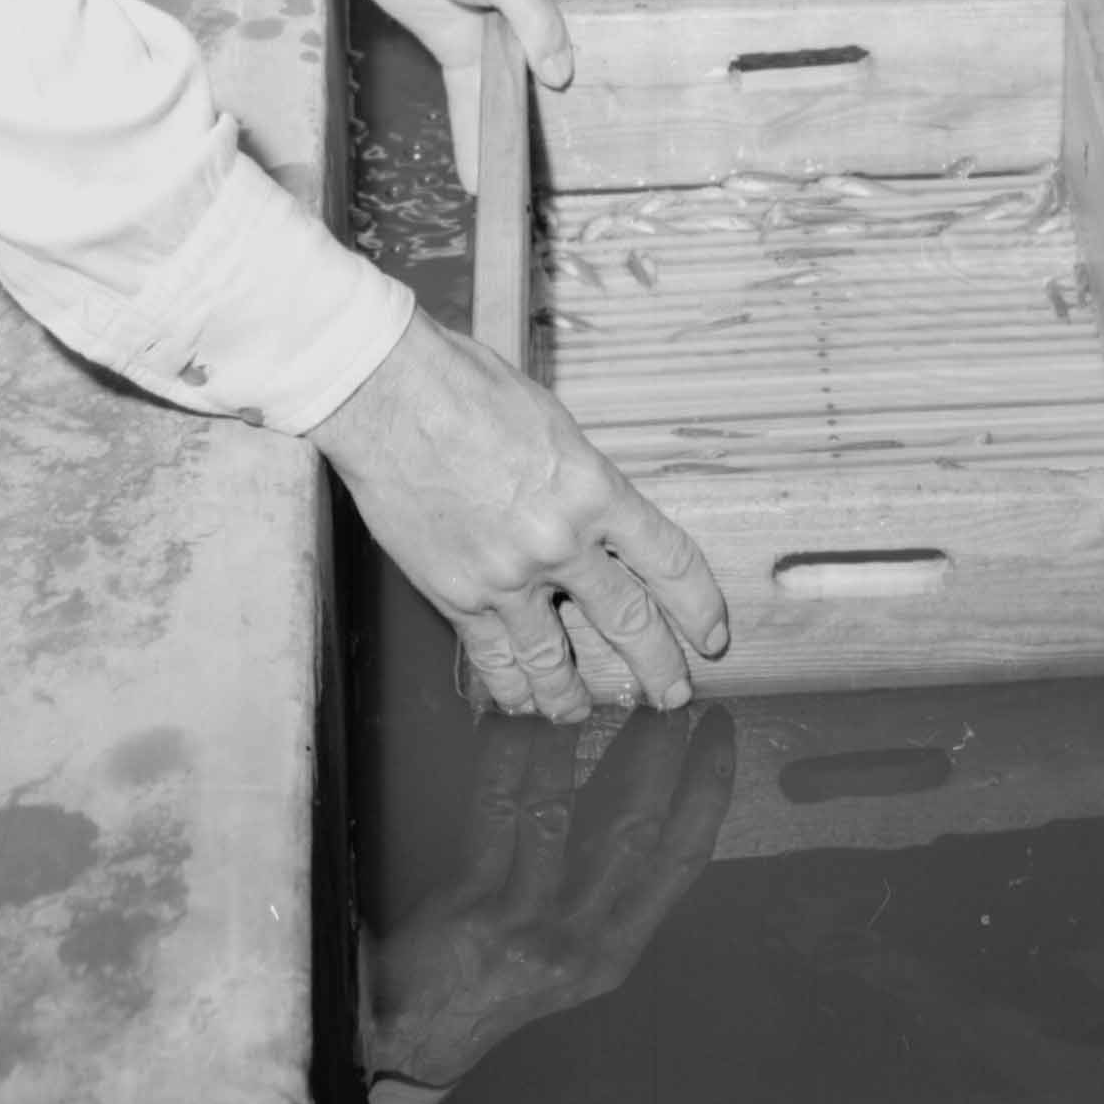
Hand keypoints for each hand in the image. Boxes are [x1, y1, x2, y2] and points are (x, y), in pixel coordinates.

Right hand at [316, 310, 728, 723]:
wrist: (392, 399)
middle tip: (675, 694)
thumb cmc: (471, 390)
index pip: (669, 559)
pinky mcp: (457, 595)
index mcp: (595, 488)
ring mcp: (507, 576)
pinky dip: (513, 687)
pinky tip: (524, 702)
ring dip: (578, 695)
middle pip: (628, 621)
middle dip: (658, 665)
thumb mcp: (554, 425)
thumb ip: (582, 480)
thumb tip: (598, 518)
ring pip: (556, 659)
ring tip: (588, 713)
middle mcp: (561, 541)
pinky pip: (495, 658)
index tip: (711, 632)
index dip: (697, 604)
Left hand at [355, 0, 640, 189]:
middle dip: (588, 86)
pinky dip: (475, 130)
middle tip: (611, 132)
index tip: (657, 66)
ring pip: (524, 81)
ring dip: (531, 120)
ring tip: (551, 170)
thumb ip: (536, 17)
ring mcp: (498, 28)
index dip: (636, 25)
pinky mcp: (461, 49)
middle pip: (574, 47)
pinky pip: (475, 94)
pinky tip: (478, 173)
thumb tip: (561, 74)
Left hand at [364, 704, 734, 1098]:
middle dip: (654, 753)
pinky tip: (512, 718)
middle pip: (633, 831)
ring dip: (568, 743)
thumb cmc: (513, 969)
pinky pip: (495, 811)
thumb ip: (612, 875)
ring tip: (578, 693)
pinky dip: (506, 757)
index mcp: (619, 946)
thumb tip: (642, 768)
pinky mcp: (471, 906)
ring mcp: (525, 923)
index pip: (682, 860)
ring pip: (556, 811)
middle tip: (660, 693)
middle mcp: (582, 939)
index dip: (708, 789)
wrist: (431, 1030)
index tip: (720, 728)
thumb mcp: (580, 942)